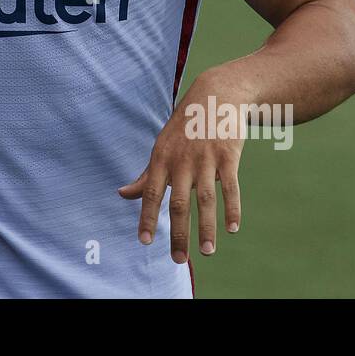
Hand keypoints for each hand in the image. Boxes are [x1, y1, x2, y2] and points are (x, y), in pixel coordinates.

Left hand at [118, 74, 244, 262]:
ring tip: (207, 252)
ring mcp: (206, 158)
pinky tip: (232, 228)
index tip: (145, 242)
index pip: (152, 193)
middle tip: (178, 259)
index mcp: (162, 159)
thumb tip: (122, 195)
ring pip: (206, 199)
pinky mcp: (228, 155)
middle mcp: (182, 160)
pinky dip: (232, 208)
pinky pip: (230, 187)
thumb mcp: (161, 147)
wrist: (215, 95)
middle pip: (179, 202)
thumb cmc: (184, 127)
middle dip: (179, 233)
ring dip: (207, 227)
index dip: (148, 217)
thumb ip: (146, 176)